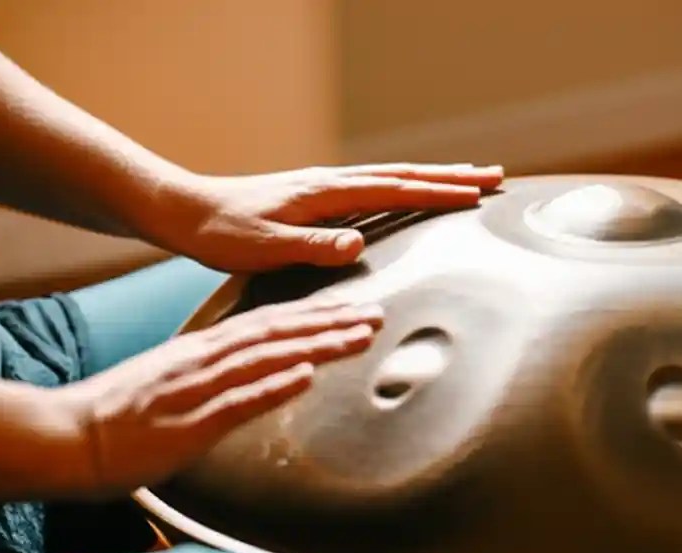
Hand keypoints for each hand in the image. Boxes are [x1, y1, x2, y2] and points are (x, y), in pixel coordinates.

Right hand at [53, 294, 384, 495]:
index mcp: (202, 351)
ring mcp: (196, 390)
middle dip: (330, 323)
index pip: (268, 324)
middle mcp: (203, 361)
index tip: (354, 308)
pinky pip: (235, 402)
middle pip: (276, 333)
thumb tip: (258, 369)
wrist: (66, 438)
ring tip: (358, 336)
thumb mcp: (175, 382)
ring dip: (316, 345)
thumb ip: (217, 373)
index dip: (315, 315)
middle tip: (376, 315)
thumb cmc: (121, 416)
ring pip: (266, 359)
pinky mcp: (186, 425)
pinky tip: (305, 376)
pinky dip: (272, 386)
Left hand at [151, 162, 504, 271]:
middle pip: (404, 175)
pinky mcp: (319, 197)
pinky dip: (407, 186)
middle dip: (452, 177)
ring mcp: (326, 187)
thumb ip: (311, 248)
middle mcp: (331, 183)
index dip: (438, 193)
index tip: (477, 195)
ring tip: (470, 180)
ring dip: (434, 178)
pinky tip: (413, 193)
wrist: (186, 211)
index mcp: (325, 194)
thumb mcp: (263, 248)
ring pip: (393, 178)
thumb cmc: (221, 234)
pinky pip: (377, 188)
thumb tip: (357, 243)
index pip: (394, 191)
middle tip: (496, 177)